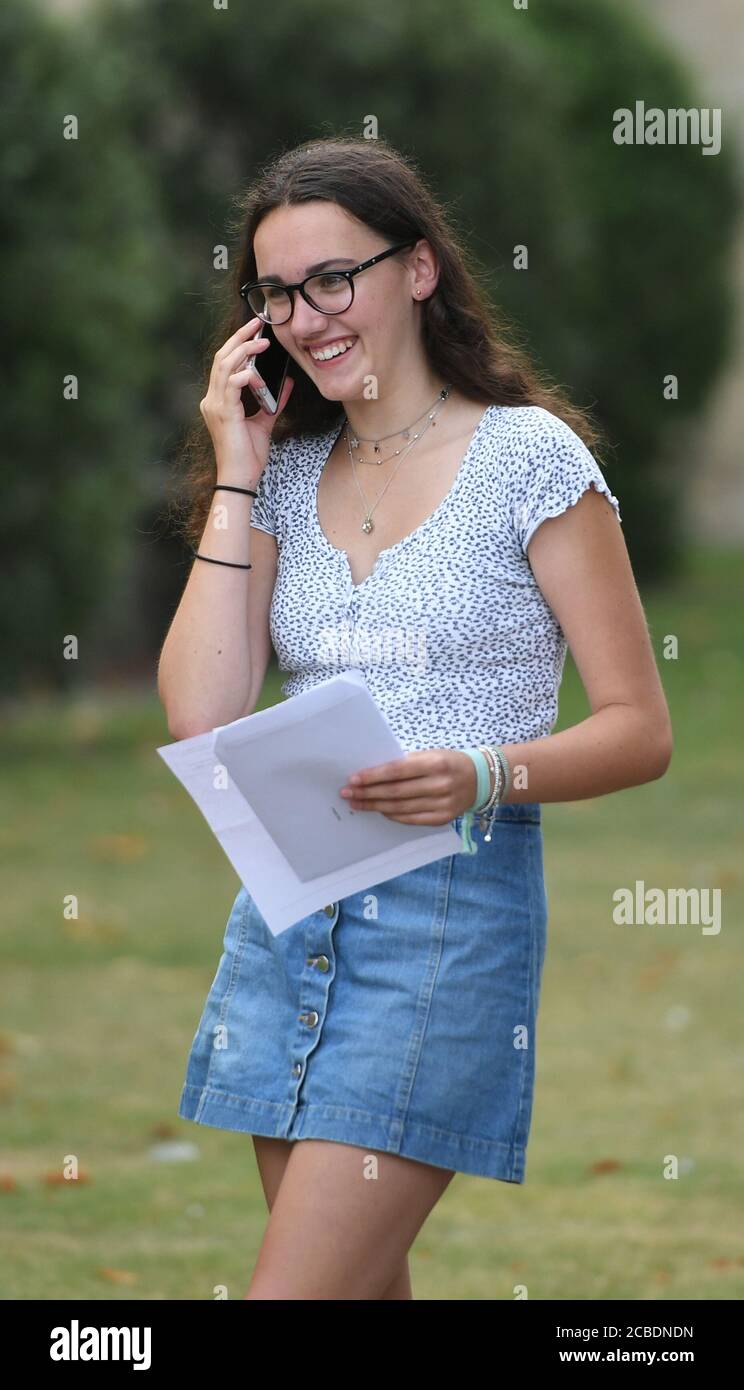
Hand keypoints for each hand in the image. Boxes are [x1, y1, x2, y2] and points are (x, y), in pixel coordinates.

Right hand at [199, 315, 294, 475]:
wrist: (241, 478)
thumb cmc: (249, 455)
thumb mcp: (265, 422)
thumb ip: (274, 401)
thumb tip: (286, 382)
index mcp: (218, 400)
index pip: (224, 363)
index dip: (237, 344)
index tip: (255, 331)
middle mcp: (211, 399)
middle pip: (221, 357)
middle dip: (239, 338)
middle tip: (257, 324)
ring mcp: (214, 406)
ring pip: (225, 366)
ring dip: (245, 351)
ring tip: (262, 342)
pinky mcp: (224, 414)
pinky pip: (232, 385)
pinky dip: (246, 376)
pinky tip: (258, 374)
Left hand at [338, 749, 477, 824]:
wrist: (479, 778)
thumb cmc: (447, 762)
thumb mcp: (430, 754)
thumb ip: (405, 764)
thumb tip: (373, 774)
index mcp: (435, 764)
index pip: (397, 772)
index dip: (373, 777)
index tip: (354, 779)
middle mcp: (440, 785)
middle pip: (396, 792)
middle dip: (368, 793)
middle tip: (348, 794)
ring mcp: (443, 804)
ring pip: (401, 808)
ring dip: (375, 806)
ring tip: (357, 804)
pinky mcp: (443, 818)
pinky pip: (411, 819)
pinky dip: (393, 815)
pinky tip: (379, 811)